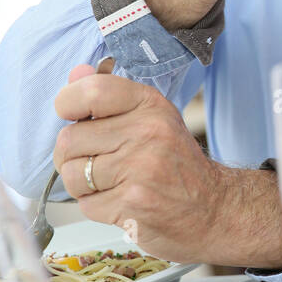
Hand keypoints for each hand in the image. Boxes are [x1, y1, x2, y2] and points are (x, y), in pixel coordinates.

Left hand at [53, 65, 219, 260]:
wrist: (213, 207)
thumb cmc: (178, 164)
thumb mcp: (152, 118)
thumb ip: (109, 96)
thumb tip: (75, 73)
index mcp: (150, 106)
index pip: (91, 91)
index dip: (67, 103)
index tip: (71, 114)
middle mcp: (147, 132)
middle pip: (69, 139)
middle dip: (74, 156)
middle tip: (97, 160)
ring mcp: (139, 169)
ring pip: (72, 175)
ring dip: (83, 184)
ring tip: (111, 183)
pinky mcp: (132, 203)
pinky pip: (86, 204)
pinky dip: (97, 206)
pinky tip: (121, 201)